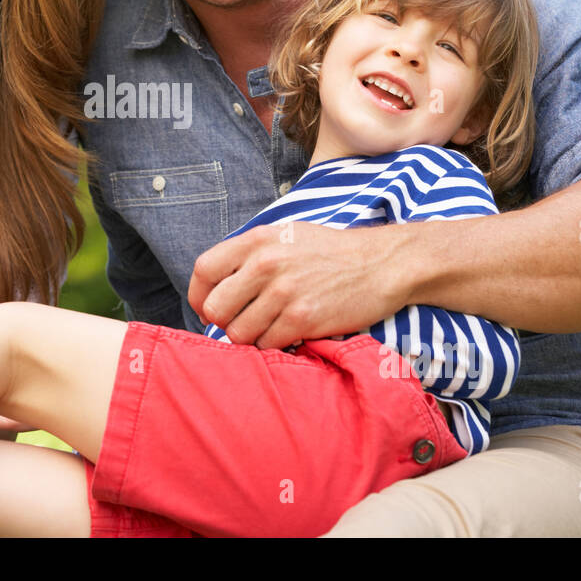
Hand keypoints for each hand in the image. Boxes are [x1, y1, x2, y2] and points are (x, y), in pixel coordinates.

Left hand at [187, 221, 412, 349]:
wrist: (381, 264)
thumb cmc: (330, 252)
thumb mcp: (285, 235)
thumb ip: (249, 254)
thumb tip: (214, 285)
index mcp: (257, 240)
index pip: (203, 270)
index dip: (199, 295)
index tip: (207, 308)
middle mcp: (265, 263)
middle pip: (215, 308)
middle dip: (223, 322)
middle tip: (241, 322)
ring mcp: (284, 292)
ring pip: (239, 333)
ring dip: (250, 337)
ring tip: (270, 327)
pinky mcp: (303, 318)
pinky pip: (267, 345)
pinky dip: (274, 345)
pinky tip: (289, 332)